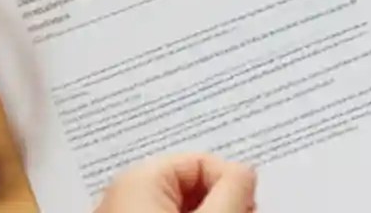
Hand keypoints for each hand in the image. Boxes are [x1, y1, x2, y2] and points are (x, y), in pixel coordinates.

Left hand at [94, 154, 256, 212]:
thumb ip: (234, 189)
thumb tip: (246, 171)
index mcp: (140, 177)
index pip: (203, 161)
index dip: (232, 183)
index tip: (246, 207)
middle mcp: (124, 191)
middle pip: (191, 183)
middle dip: (221, 199)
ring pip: (179, 204)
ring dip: (208, 210)